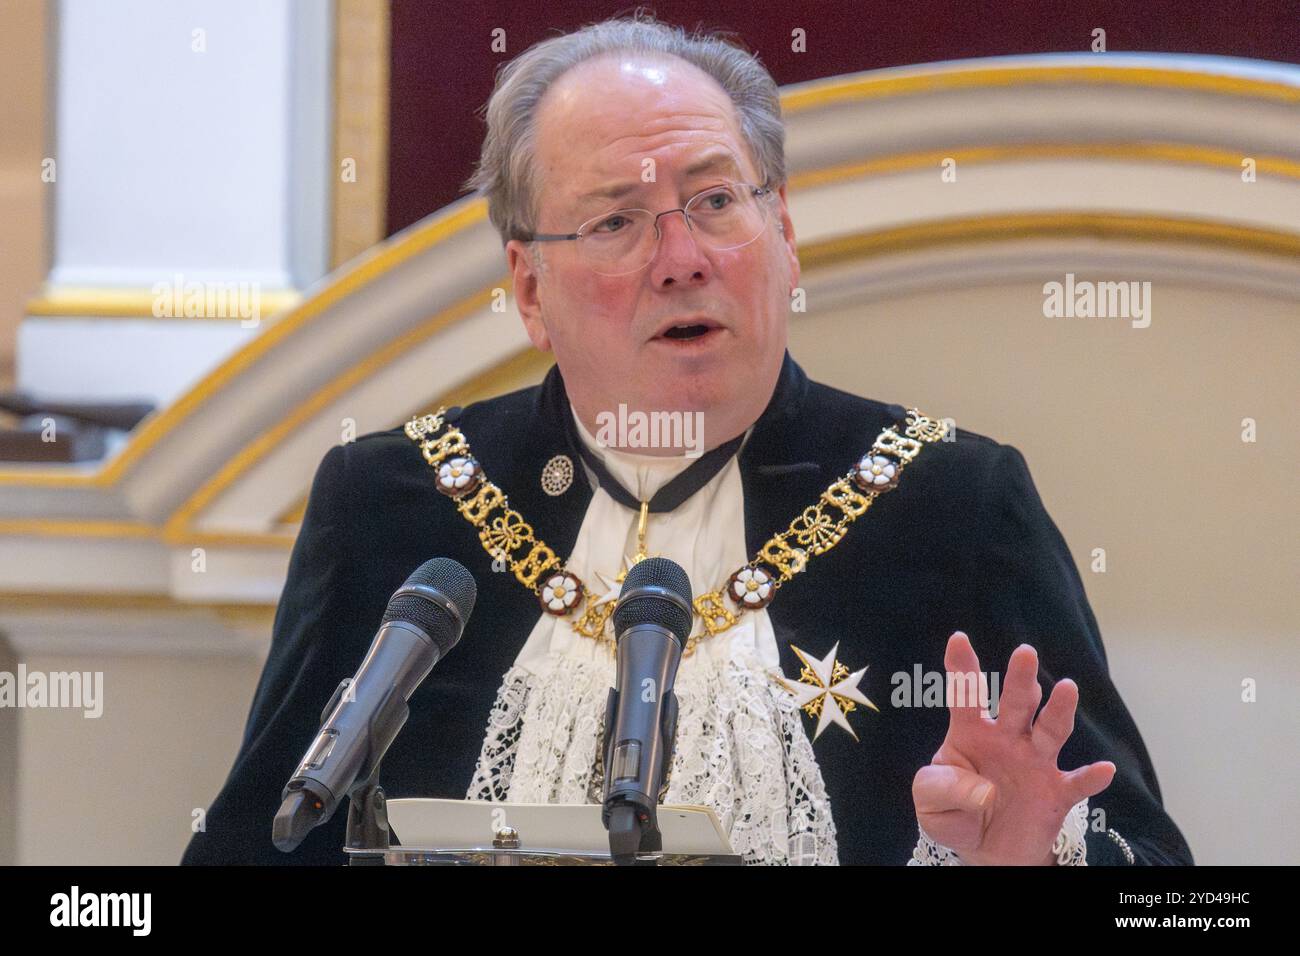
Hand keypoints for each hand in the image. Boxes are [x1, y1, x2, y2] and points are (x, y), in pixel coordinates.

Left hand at [911, 631, 1115, 864]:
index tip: (958, 640)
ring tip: (1067, 688)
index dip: (962, 668)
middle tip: (1024, 653)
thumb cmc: (955, 812)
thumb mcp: (930, 802)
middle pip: (1016, 703)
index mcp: (971, 732)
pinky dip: (1090, 777)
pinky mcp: (1056, 793)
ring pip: (1050, 730)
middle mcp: (1007, 739)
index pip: (965, 695)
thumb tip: (983, 790)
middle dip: (1020, 679)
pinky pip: (1076, 783)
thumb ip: (943, 789)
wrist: (985, 851)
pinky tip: (1103, 770)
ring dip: (1059, 710)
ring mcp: (1035, 763)